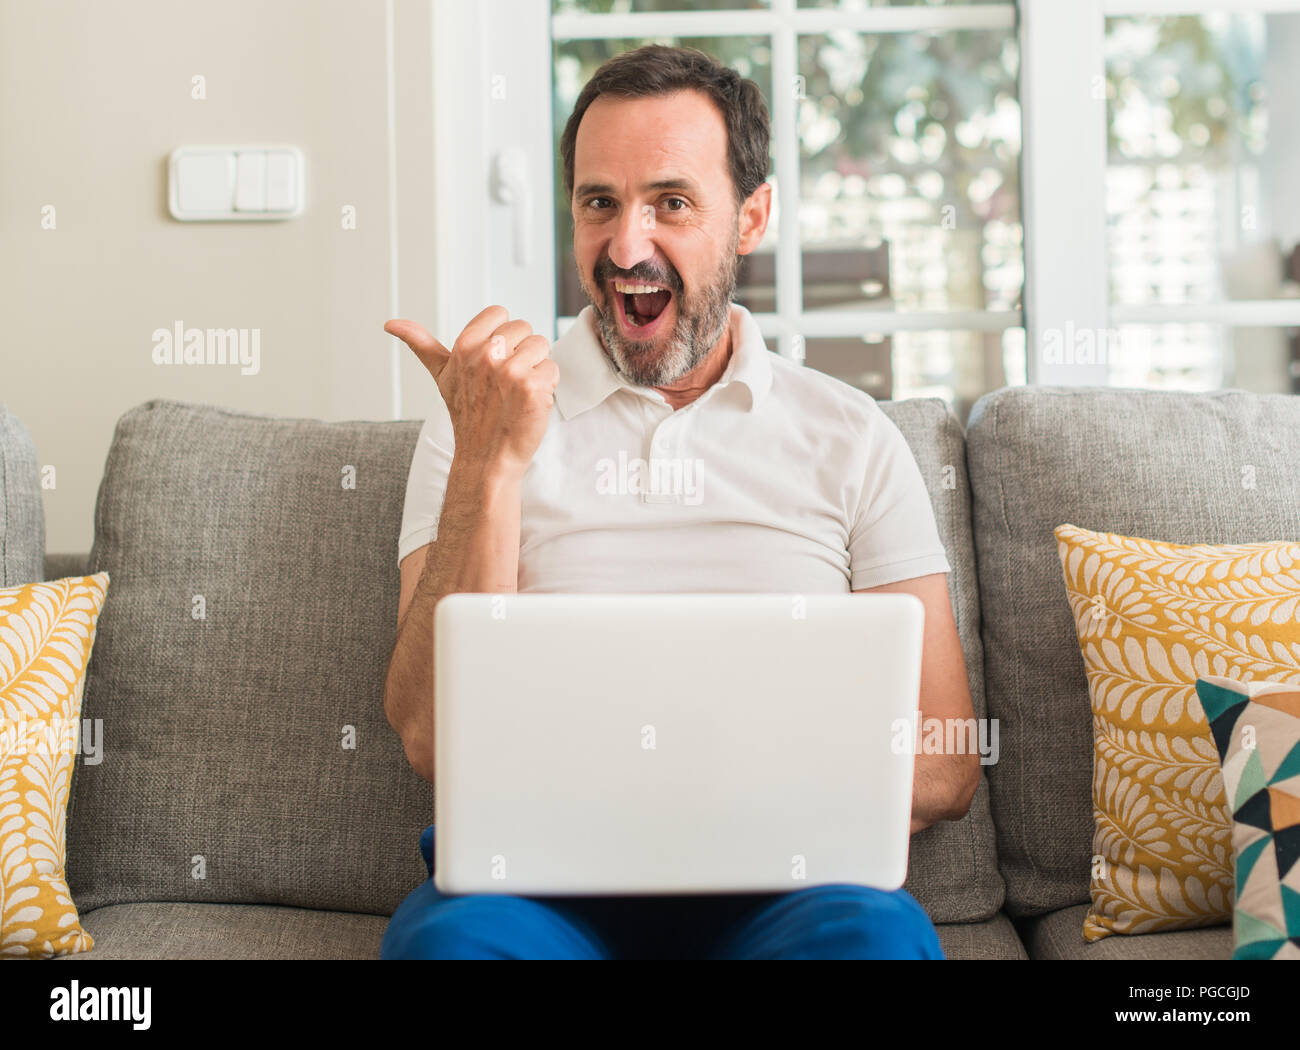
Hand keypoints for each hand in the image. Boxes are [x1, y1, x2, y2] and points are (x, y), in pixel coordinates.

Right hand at [385, 307, 558, 479]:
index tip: (494, 360)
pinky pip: (552, 369)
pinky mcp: (533, 387)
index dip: (503, 337)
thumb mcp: (441, 376)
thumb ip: (421, 345)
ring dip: (536, 369)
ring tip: (517, 392)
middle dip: (521, 353)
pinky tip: (529, 402)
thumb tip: (391, 324)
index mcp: (464, 346)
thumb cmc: (467, 416)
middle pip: (525, 329)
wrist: (486, 457)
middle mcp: (486, 355)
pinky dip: (547, 386)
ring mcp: (510, 371)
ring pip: (542, 346)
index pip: (500, 314)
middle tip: (506, 382)